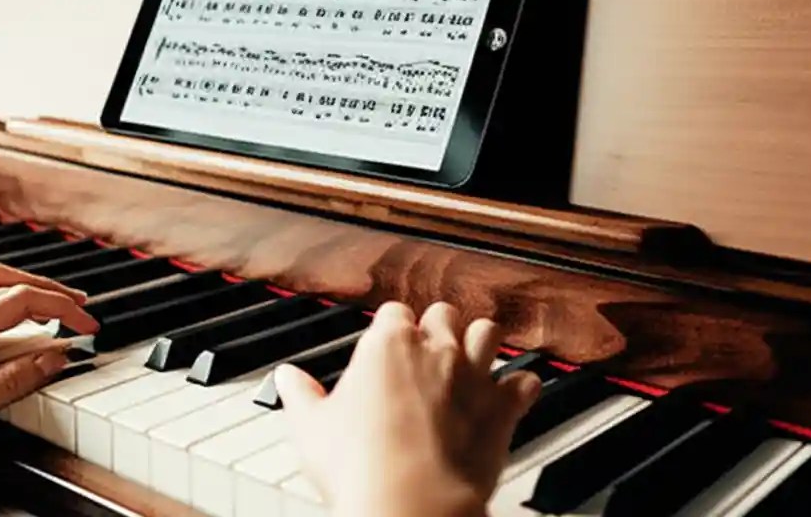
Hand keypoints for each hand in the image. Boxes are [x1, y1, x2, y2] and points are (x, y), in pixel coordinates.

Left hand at [0, 262, 98, 473]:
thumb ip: (10, 383)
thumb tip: (53, 358)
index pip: (20, 300)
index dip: (61, 308)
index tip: (88, 326)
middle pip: (5, 279)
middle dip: (49, 288)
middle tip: (80, 308)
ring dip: (24, 286)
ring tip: (52, 305)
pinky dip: (0, 297)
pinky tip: (7, 316)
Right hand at [275, 301, 541, 516]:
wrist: (411, 502)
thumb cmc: (359, 466)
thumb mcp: (311, 428)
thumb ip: (300, 396)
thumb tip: (284, 378)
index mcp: (387, 344)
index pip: (393, 312)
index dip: (391, 328)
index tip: (386, 343)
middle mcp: (434, 348)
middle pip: (444, 312)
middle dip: (439, 326)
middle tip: (430, 347)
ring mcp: (473, 375)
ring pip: (489, 332)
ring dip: (483, 342)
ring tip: (475, 354)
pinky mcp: (502, 407)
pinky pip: (525, 381)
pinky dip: (522, 387)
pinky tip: (516, 392)